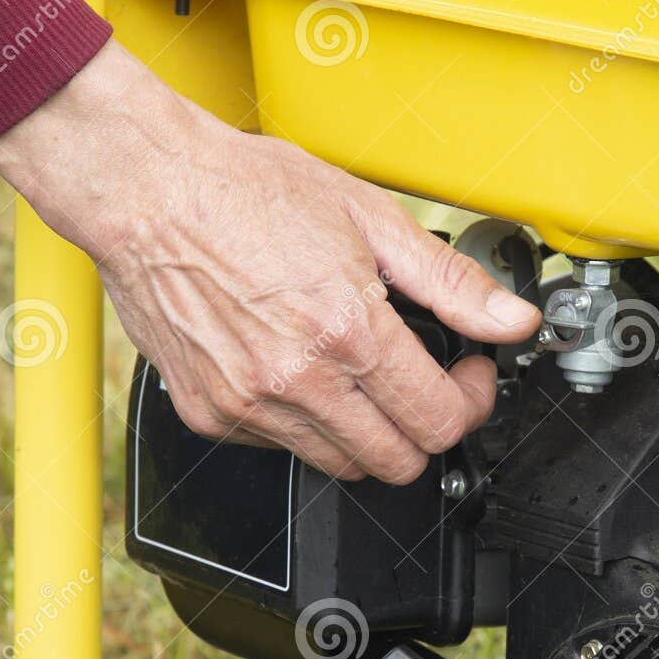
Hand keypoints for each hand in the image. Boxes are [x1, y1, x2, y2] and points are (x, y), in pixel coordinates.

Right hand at [0, 40, 539, 482]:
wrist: (147, 192)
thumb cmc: (245, 192)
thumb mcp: (369, 218)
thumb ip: (450, 283)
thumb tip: (512, 320)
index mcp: (349, 331)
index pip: (440, 422)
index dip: (469, 403)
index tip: (465, 376)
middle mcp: (298, 379)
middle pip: (397, 463)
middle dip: (424, 428)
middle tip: (423, 385)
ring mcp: (249, 405)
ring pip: (340, 465)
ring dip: (367, 433)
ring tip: (360, 375)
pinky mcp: (210, 414)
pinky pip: (279, 447)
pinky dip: (302, 423)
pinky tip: (299, 371)